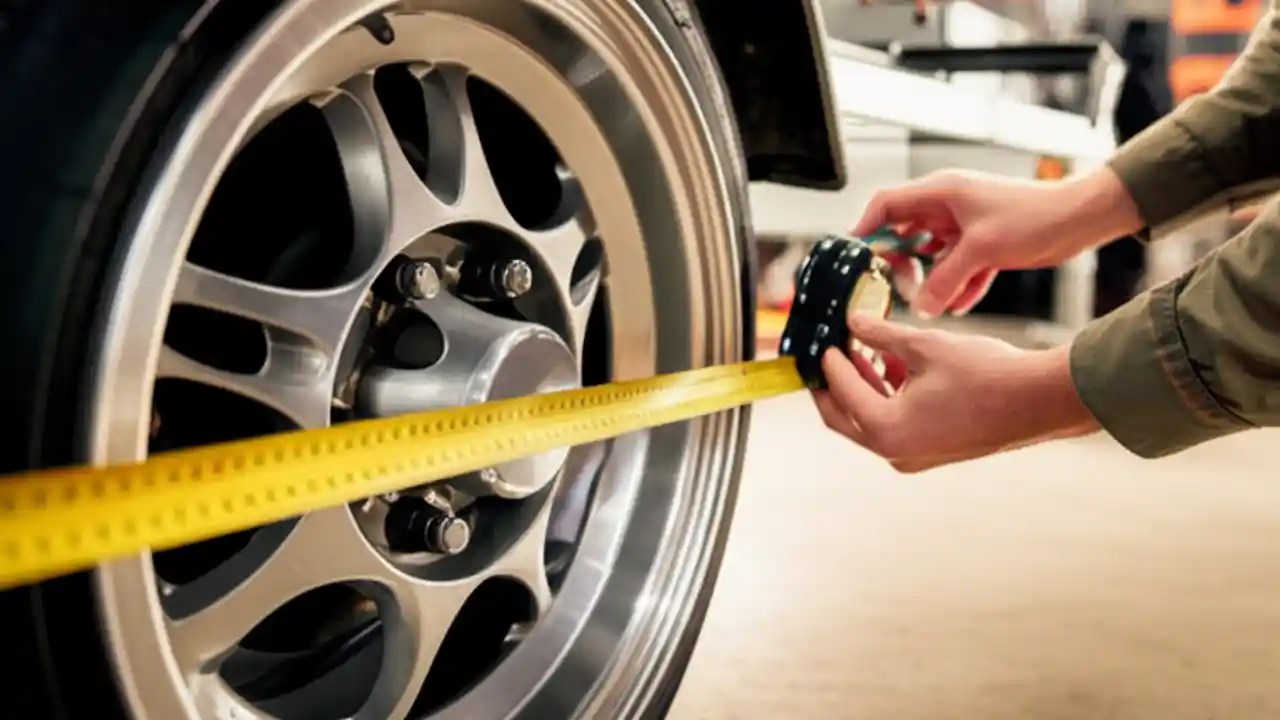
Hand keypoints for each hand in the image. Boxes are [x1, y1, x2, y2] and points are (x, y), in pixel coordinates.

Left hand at [811, 315, 1100, 472]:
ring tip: (860, 349)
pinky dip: (887, 398)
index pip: (840, 391)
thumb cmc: (987, 374)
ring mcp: (913, 456)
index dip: (828, 362)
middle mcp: (895, 452)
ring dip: (862, 387)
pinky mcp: (931, 451)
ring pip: (870, 420)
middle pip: (844, 416)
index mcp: (886, 430)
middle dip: (833, 383)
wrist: (1039, 400)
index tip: (821, 340)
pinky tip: (891, 365)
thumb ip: (880, 334)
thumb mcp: (924, 345)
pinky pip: (895, 424)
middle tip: (825, 353)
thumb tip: (853, 321)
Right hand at [854, 167, 1143, 317]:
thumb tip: (923, 306)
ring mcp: (966, 224)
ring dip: (932, 279)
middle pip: (906, 232)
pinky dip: (957, 285)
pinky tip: (958, 306)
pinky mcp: (985, 242)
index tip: (855, 255)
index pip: (887, 205)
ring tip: (932, 302)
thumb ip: (945, 279)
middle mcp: (949, 205)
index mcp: (941, 192)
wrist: (1082, 218)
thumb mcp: (982, 250)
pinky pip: (959, 266)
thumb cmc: (1035, 216)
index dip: (866, 228)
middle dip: (900, 261)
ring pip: (933, 254)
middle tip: (895, 285)